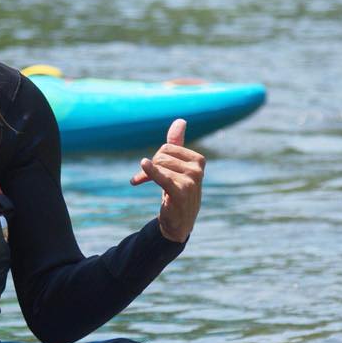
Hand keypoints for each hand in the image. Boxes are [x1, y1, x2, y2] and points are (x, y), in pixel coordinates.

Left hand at [130, 118, 204, 242]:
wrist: (179, 222)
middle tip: (152, 181)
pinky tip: (144, 165)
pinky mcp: (181, 191)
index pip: (167, 147)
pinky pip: (162, 176)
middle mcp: (197, 168)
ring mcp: (191, 180)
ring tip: (156, 190)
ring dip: (149, 177)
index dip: (156, 159)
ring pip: (158, 166)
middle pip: (161, 156)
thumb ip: (177, 144)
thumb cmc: (177, 191)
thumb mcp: (178, 166)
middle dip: (152, 168)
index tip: (151, 169)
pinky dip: (151, 171)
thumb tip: (180, 120)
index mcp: (198, 160)